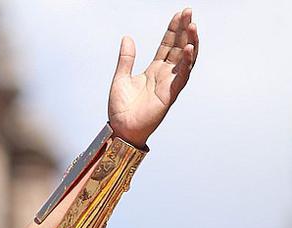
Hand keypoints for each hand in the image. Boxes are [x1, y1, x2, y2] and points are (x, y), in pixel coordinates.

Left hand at [108, 8, 198, 147]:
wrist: (120, 129)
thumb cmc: (121, 109)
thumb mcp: (121, 78)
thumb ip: (126, 59)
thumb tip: (127, 37)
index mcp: (154, 70)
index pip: (167, 45)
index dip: (173, 30)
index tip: (179, 14)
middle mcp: (165, 75)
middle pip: (178, 48)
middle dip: (184, 30)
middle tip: (189, 12)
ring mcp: (169, 84)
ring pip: (185, 60)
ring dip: (190, 43)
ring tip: (193, 25)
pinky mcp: (170, 95)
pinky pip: (182, 76)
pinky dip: (186, 63)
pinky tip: (188, 48)